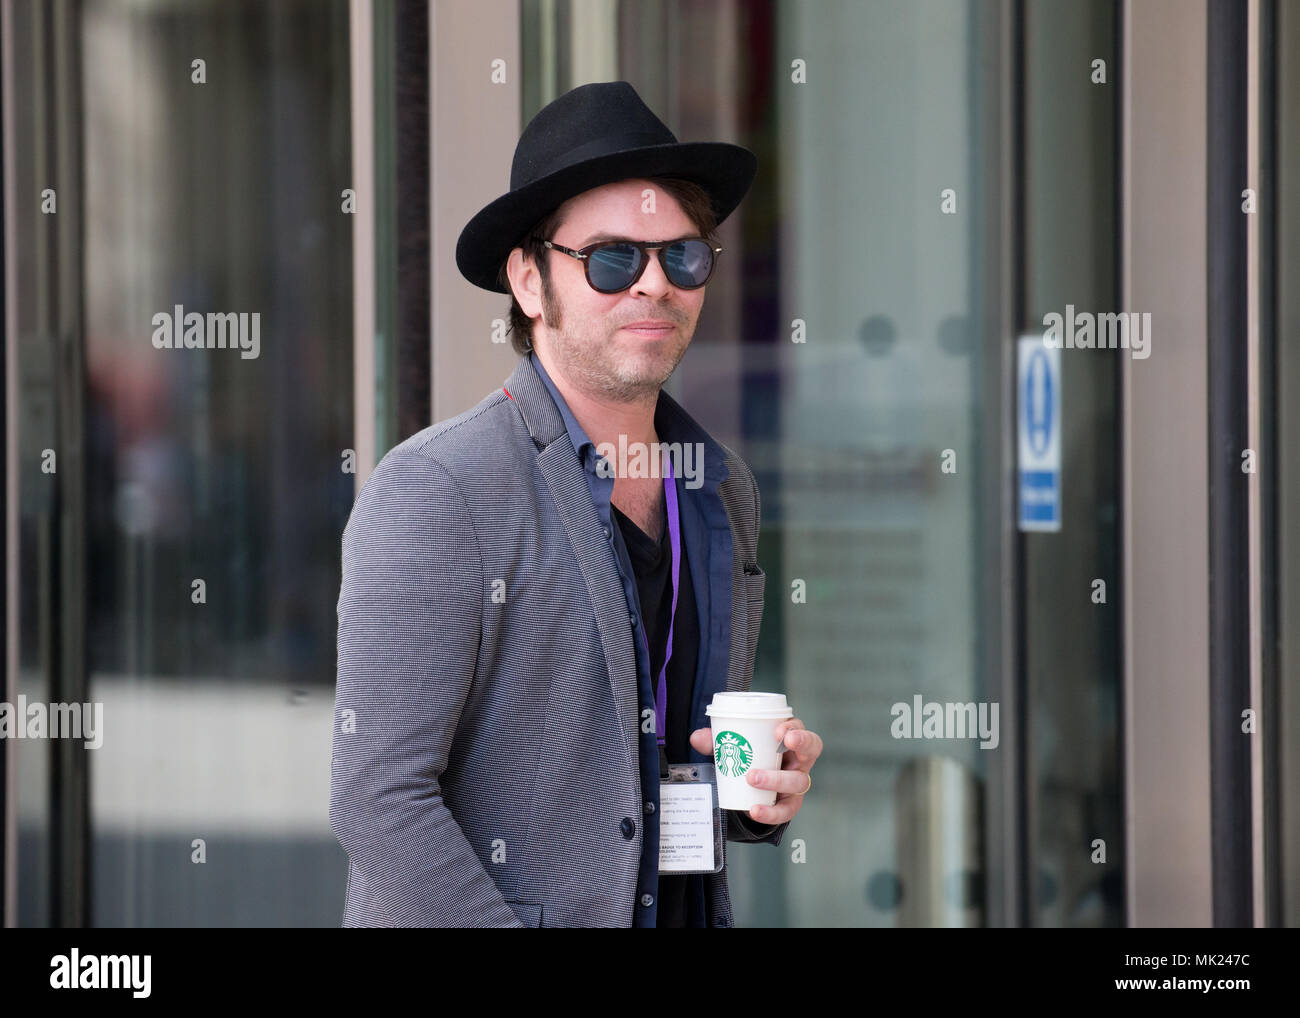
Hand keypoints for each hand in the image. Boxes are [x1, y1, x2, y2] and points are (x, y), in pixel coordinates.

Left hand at [689, 718, 820, 824]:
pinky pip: (786, 810)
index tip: (778, 730)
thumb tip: (697, 738)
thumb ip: (715, 741)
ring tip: (753, 778)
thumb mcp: (732, 747)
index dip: (795, 727)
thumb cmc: (746, 759)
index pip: (801, 728)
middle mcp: (798, 760)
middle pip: (811, 750)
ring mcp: (796, 783)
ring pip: (798, 781)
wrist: (746, 789)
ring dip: (777, 779)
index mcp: (788, 740)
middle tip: (782, 743)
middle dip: (801, 744)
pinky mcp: (789, 805)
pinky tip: (755, 810)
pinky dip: (771, 812)